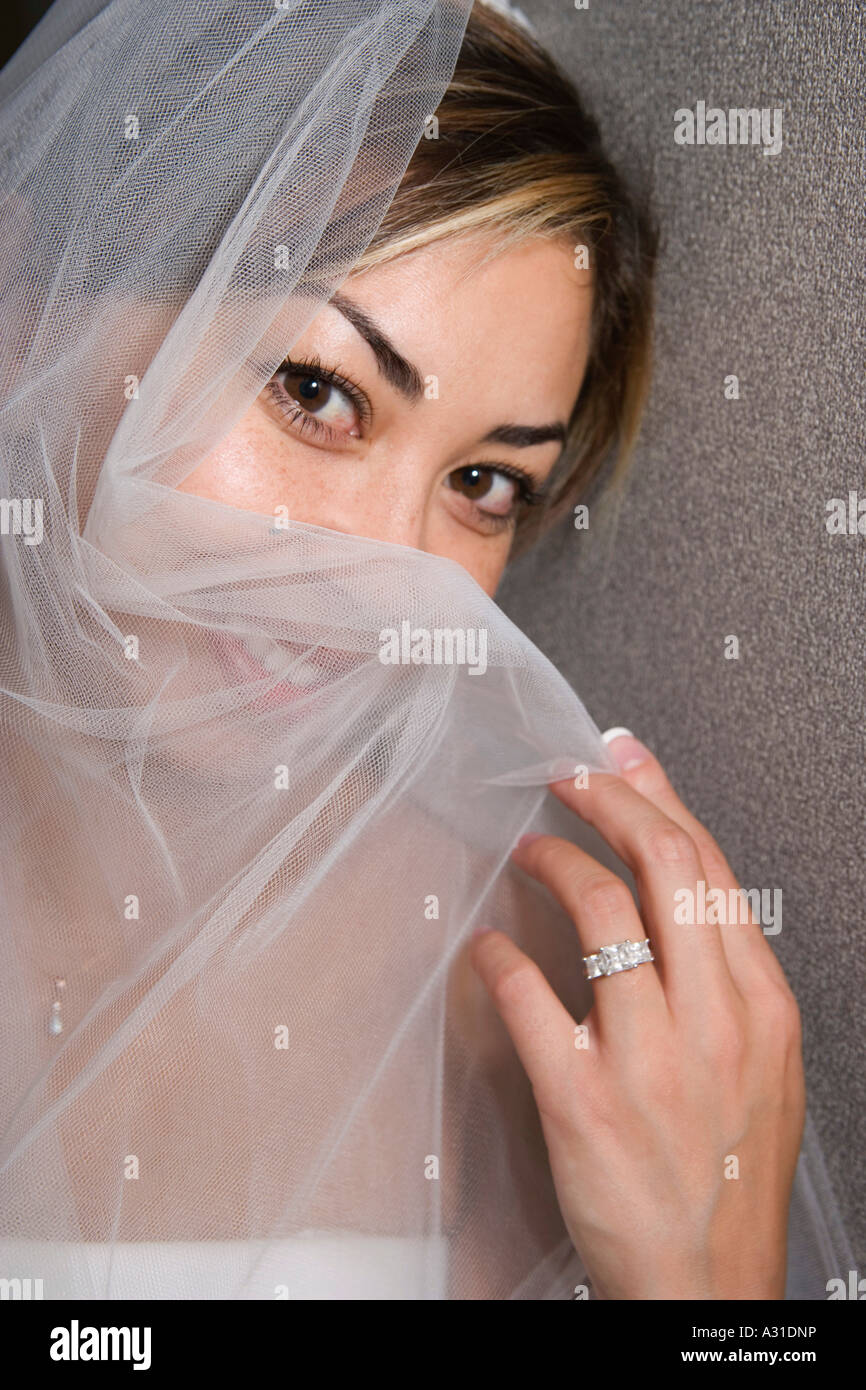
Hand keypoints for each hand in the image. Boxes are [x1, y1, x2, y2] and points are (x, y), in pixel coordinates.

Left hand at [469, 732, 804, 1299]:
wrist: (707, 1289)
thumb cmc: (727, 1173)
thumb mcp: (762, 1066)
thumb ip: (725, 979)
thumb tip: (674, 891)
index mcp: (760, 1006)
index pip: (710, 867)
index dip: (658, 795)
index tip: (620, 755)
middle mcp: (713, 1021)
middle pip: (661, 866)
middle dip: (607, 798)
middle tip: (564, 776)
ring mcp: (649, 1060)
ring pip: (598, 911)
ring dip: (551, 861)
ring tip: (527, 852)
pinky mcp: (583, 1101)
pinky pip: (528, 996)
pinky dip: (499, 956)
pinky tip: (487, 945)